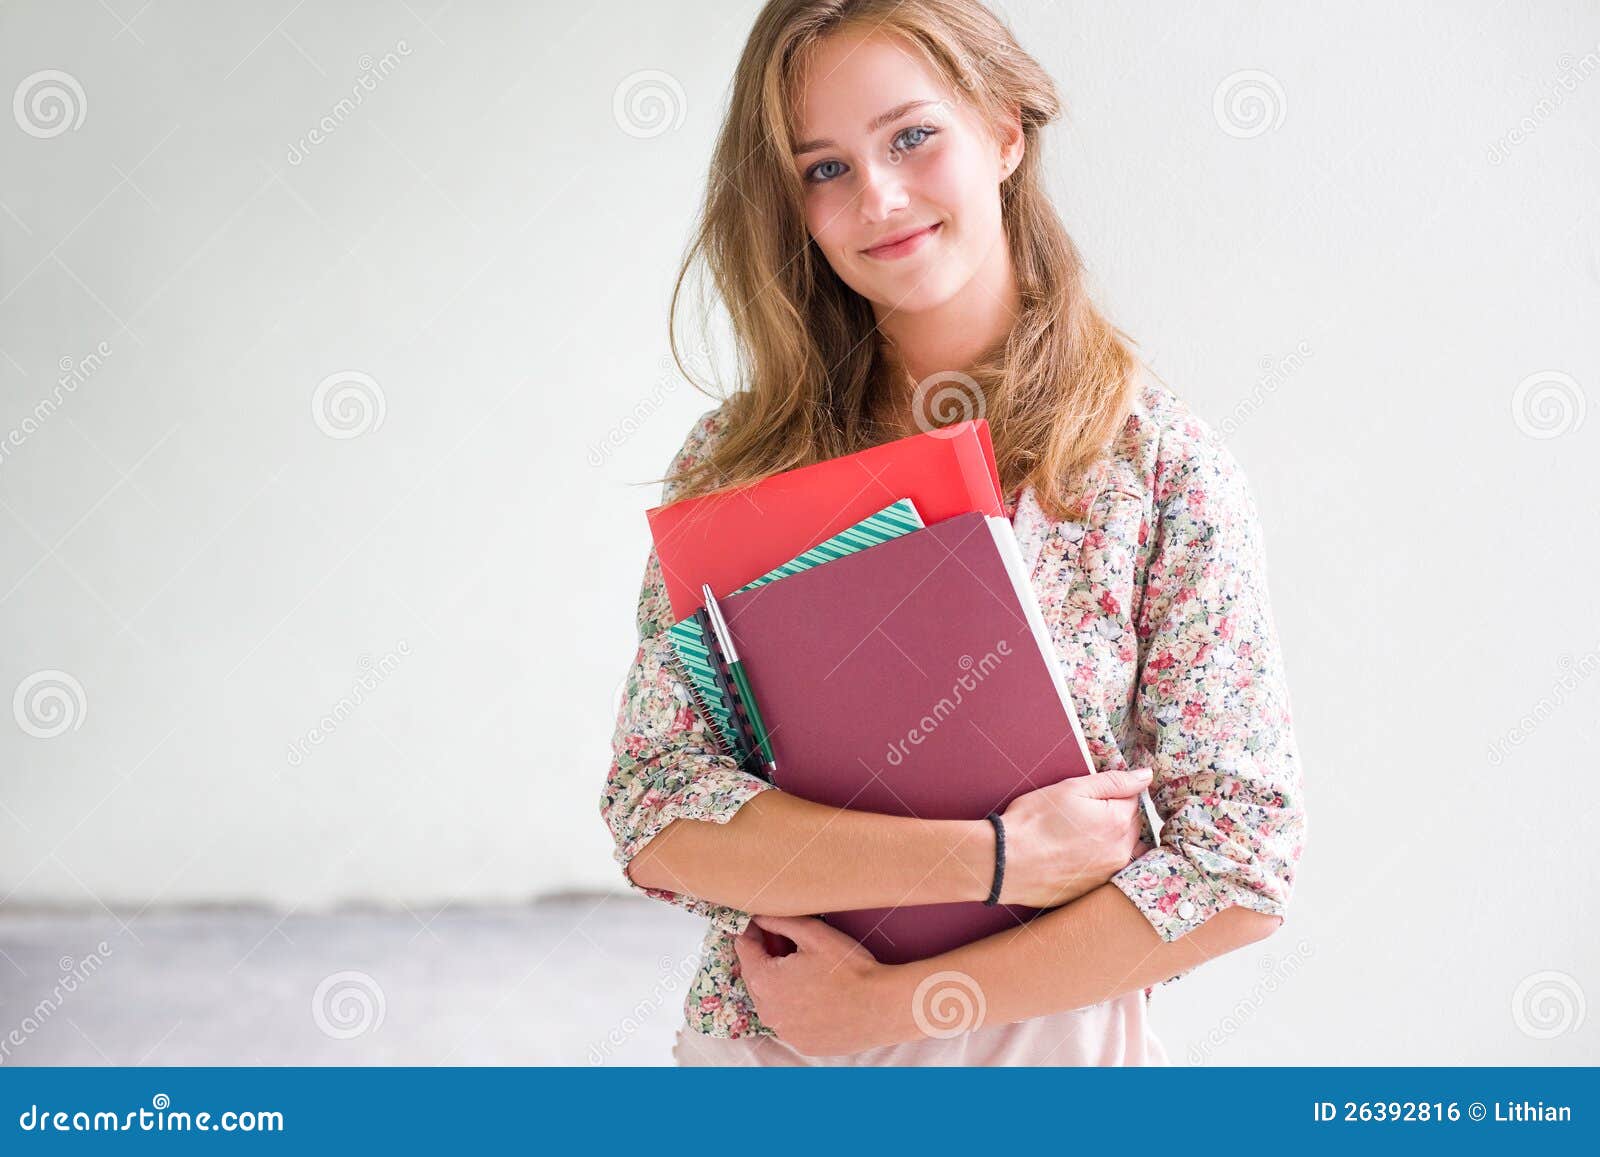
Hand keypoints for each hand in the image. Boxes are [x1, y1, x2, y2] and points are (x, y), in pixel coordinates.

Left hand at [732, 914, 905, 1056]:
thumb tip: (759, 916)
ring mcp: (785, 1032)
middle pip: (755, 977)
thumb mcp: (813, 934)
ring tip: (807, 972)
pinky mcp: (802, 1044)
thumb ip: (780, 922)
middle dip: (767, 959)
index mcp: (764, 981)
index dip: (753, 931)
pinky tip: (818, 997)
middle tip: (789, 945)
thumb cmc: (849, 968)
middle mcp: (768, 1012)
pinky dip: (796, 1008)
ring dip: (780, 985)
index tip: (762, 922)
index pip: (744, 949)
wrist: (882, 1007)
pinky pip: (790, 1021)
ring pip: (772, 1001)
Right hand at [996, 767, 1151, 908]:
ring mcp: (1107, 875)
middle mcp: (1120, 852)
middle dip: (1114, 816)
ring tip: (1079, 835)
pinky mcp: (1093, 890)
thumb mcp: (1071, 789)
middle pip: (1131, 826)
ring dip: (1109, 841)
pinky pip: (1106, 871)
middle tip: (1080, 814)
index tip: (1091, 796)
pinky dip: (1096, 862)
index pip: (1133, 800)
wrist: (1005, 862)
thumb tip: (1146, 776)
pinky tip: (1073, 855)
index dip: (1112, 793)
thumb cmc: (1034, 821)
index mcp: (1118, 822)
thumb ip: (1114, 782)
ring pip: (1121, 850)